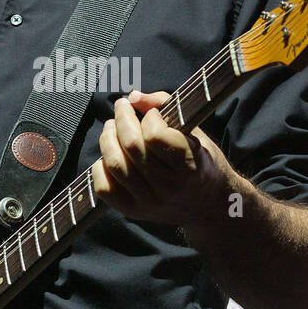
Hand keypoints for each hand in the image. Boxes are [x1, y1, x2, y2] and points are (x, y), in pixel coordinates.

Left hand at [91, 89, 229, 228]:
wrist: (207, 205)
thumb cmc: (200, 162)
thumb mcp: (194, 132)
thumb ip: (165, 106)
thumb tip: (133, 97)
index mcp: (189, 166)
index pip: (155, 136)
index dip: (149, 118)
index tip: (152, 114)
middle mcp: (169, 187)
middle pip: (131, 146)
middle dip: (122, 119)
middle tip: (122, 107)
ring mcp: (149, 202)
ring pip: (115, 164)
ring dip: (107, 138)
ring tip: (111, 127)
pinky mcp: (133, 211)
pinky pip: (104, 187)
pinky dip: (100, 167)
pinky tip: (109, 155)